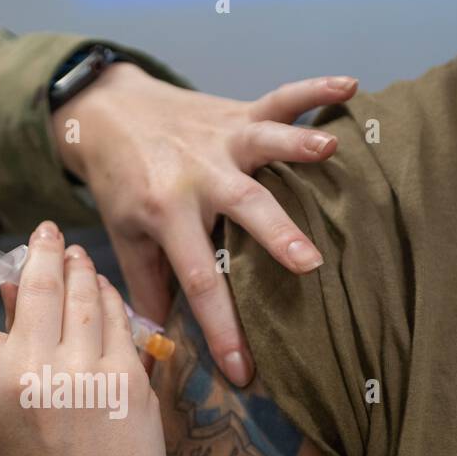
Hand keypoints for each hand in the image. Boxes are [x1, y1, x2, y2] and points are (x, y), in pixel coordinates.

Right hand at [0, 206, 164, 455]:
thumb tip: (11, 282)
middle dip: (40, 246)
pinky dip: (110, 299)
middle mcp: (27, 373)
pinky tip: (105, 297)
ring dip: (79, 265)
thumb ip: (0, 348)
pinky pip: (117, 317)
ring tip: (76, 258)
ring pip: (81, 289)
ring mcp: (80, 375)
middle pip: (32, 278)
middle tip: (46, 233)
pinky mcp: (125, 380)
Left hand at [53, 64, 357, 385]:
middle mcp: (197, 176)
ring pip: (263, 143)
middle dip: (275, 234)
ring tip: (330, 149)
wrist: (106, 114)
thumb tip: (161, 343)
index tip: (244, 369)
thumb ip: (146, 287)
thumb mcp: (124, 237)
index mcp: (166, 214)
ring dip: (295, 145)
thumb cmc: (120, 184)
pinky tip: (349, 85)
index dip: (221, 327)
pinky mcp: (236, 114)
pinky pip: (278, 100)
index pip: (197, 280)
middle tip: (309, 264)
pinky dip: (313, 90)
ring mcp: (220, 141)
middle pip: (240, 207)